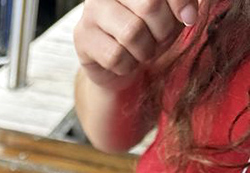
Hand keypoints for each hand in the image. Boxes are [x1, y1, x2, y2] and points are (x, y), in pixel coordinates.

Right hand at [74, 0, 198, 89]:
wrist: (118, 64)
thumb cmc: (147, 33)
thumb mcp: (170, 15)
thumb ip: (182, 5)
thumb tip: (190, 14)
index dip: (180, 2)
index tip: (189, 19)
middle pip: (149, 5)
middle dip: (163, 30)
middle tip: (160, 40)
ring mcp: (91, 11)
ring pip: (131, 33)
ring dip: (145, 51)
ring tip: (143, 51)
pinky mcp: (82, 38)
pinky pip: (115, 56)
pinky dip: (128, 66)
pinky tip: (126, 62)